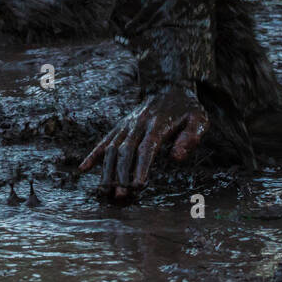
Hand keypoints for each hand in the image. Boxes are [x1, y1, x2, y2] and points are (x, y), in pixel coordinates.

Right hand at [79, 84, 207, 200]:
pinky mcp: (120, 126)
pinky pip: (104, 140)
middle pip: (125, 151)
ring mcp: (127, 125)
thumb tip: (176, 158)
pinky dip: (93, 154)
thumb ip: (191, 137)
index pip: (146, 148)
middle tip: (121, 195)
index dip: (141, 167)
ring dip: (106, 170)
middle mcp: (138, 124)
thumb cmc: (187, 108)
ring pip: (112, 148)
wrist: (170, 86)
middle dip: (121, 174)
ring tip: (104, 191)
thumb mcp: (199, 119)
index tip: (138, 186)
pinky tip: (83, 169)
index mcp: (158, 124)